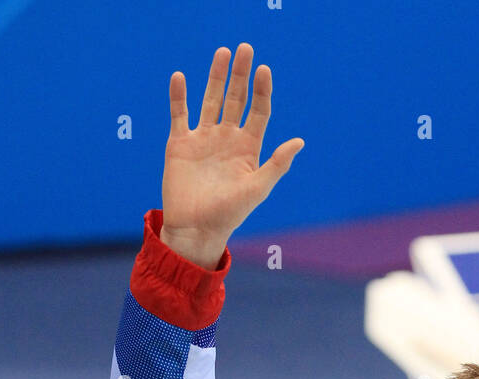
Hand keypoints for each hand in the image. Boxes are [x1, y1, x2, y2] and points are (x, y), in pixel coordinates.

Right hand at [160, 43, 304, 268]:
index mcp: (248, 149)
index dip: (262, 91)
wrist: (195, 230)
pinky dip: (178, 96)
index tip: (264, 70)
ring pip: (210, 100)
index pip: (258, 112)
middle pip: (235, 99)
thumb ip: (277, 164)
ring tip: (222, 52)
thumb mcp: (257, 189)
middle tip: (245, 49)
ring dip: (216, 77)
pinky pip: (179, 114)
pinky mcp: (179, 143)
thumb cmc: (229, 214)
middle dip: (240, 75)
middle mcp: (227, 139)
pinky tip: (180, 77)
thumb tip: (300, 141)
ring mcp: (203, 139)